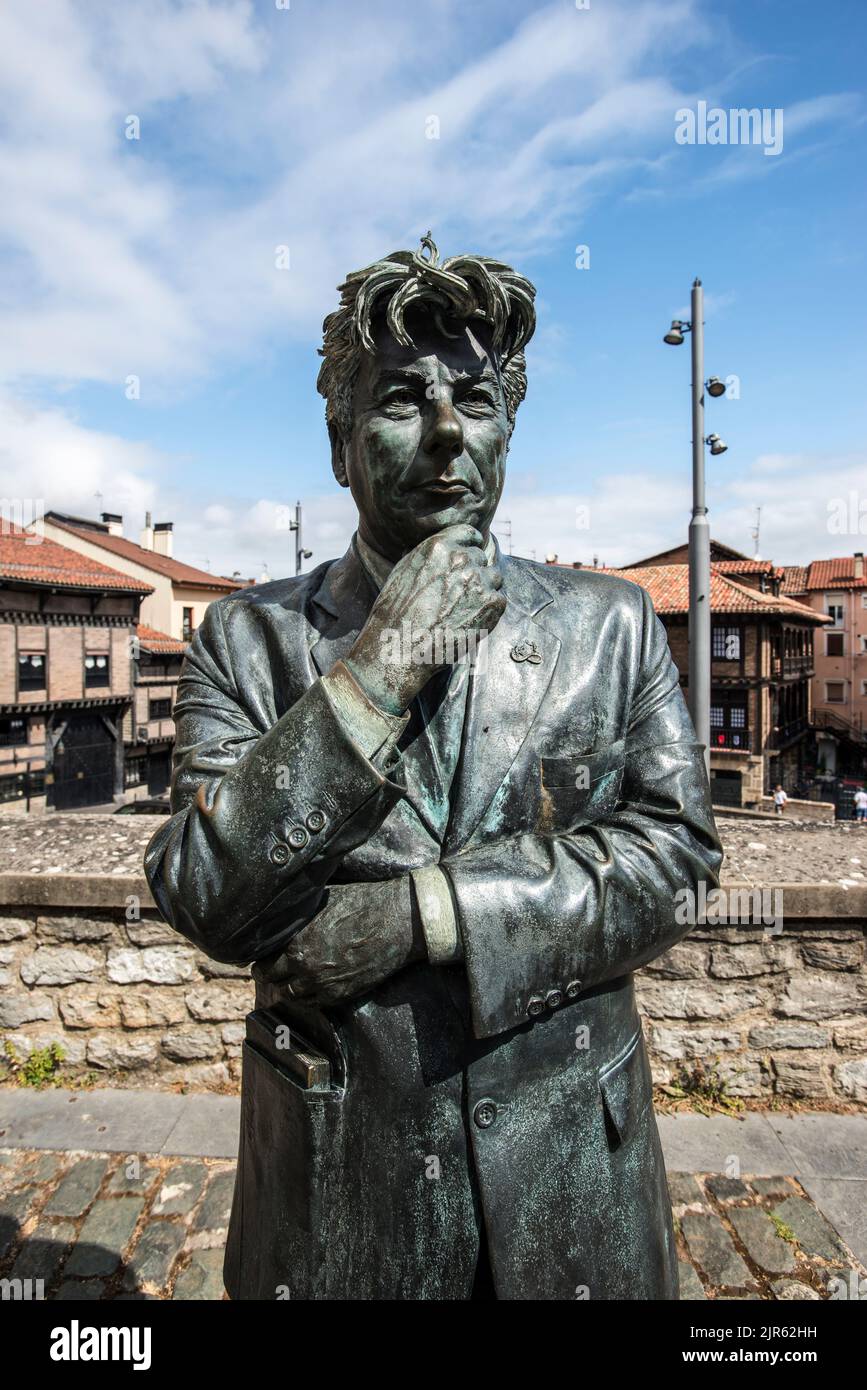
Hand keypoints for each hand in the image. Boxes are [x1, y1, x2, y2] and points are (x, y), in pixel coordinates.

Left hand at [252, 877, 423, 1004]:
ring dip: (290, 986)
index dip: (262, 955)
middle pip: (272, 979)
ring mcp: (322, 984)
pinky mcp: (341, 995)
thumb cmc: (361, 902)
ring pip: (291, 995)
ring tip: (293, 976)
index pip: (263, 958)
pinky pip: (314, 1003)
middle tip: (275, 966)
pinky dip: (310, 996)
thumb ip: (299, 911)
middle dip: (271, 972)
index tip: (266, 952)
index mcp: (295, 941)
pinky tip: (313, 984)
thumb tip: (281, 908)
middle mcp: (304, 966)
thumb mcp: (322, 898)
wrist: (396, 921)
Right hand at [345, 524, 505, 713]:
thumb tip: (437, 548)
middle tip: (461, 593)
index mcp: (439, 546)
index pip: (469, 534)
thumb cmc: (395, 614)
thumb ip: (425, 555)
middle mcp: (461, 559)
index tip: (472, 554)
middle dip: (474, 571)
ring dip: (484, 589)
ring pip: (494, 578)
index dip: (471, 545)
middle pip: (481, 557)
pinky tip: (471, 620)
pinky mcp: (491, 604)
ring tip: (465, 609)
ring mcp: (478, 581)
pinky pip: (499, 600)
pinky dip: (489, 610)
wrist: (401, 649)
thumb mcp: (402, 572)